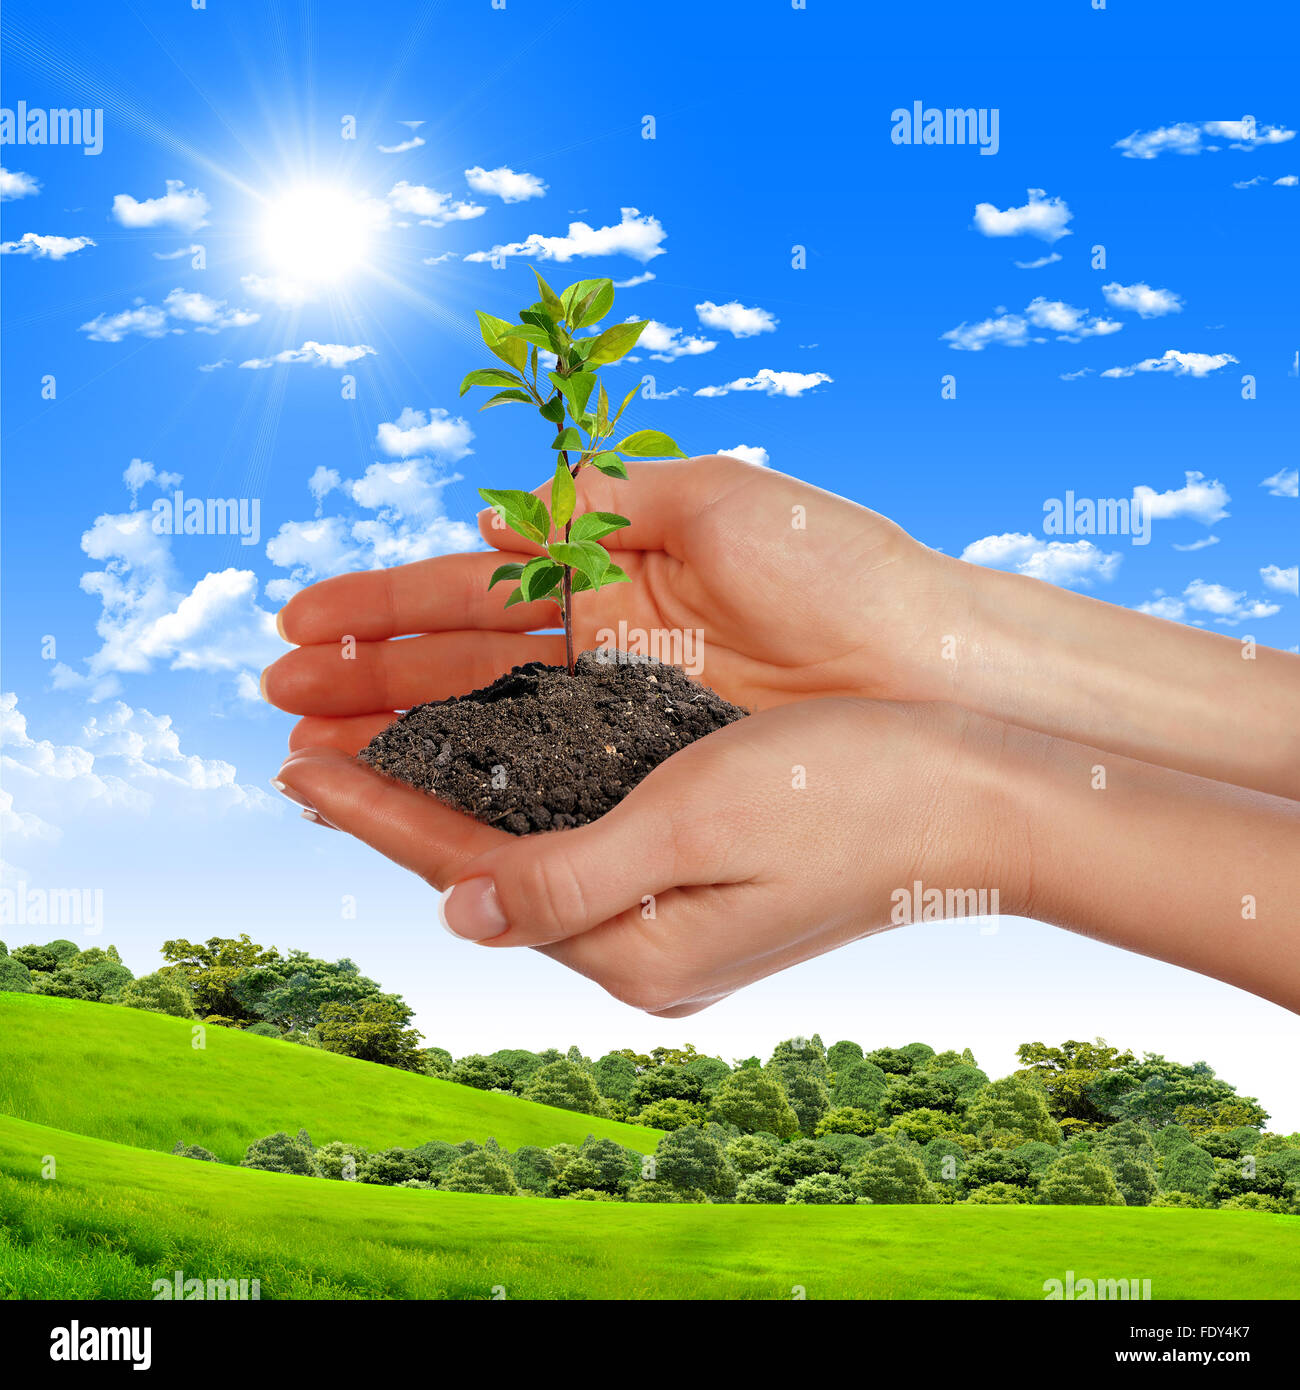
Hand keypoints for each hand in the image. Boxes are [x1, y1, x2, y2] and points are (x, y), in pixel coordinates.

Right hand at [262, 454, 951, 754]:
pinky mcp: (659, 777)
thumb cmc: (838, 570)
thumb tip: (493, 513)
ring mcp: (628, 718)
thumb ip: (603, 498)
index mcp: (610, 570)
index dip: (383, 602)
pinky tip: (414, 802)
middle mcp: (606, 649)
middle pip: (460, 665)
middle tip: (272, 697)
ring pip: (488, 731)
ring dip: (398, 741)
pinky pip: (547, 786)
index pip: (470, 586)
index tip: (298, 618)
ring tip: (308, 756)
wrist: (935, 666)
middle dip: (366, 680)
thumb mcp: (717, 500)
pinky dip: (479, 792)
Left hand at [270, 698, 1022, 1014]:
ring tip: (367, 748)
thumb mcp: (692, 831)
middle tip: (302, 753)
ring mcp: (670, 909)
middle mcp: (641, 942)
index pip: (470, 875)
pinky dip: (520, 788)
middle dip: (393, 805)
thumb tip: (458, 913)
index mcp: (634, 948)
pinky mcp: (696, 870)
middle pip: (483, 865)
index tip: (296, 767)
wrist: (966, 792)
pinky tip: (486, 756)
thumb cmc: (844, 799)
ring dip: (447, 791)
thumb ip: (566, 878)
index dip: (378, 815)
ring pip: (525, 843)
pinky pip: (578, 829)